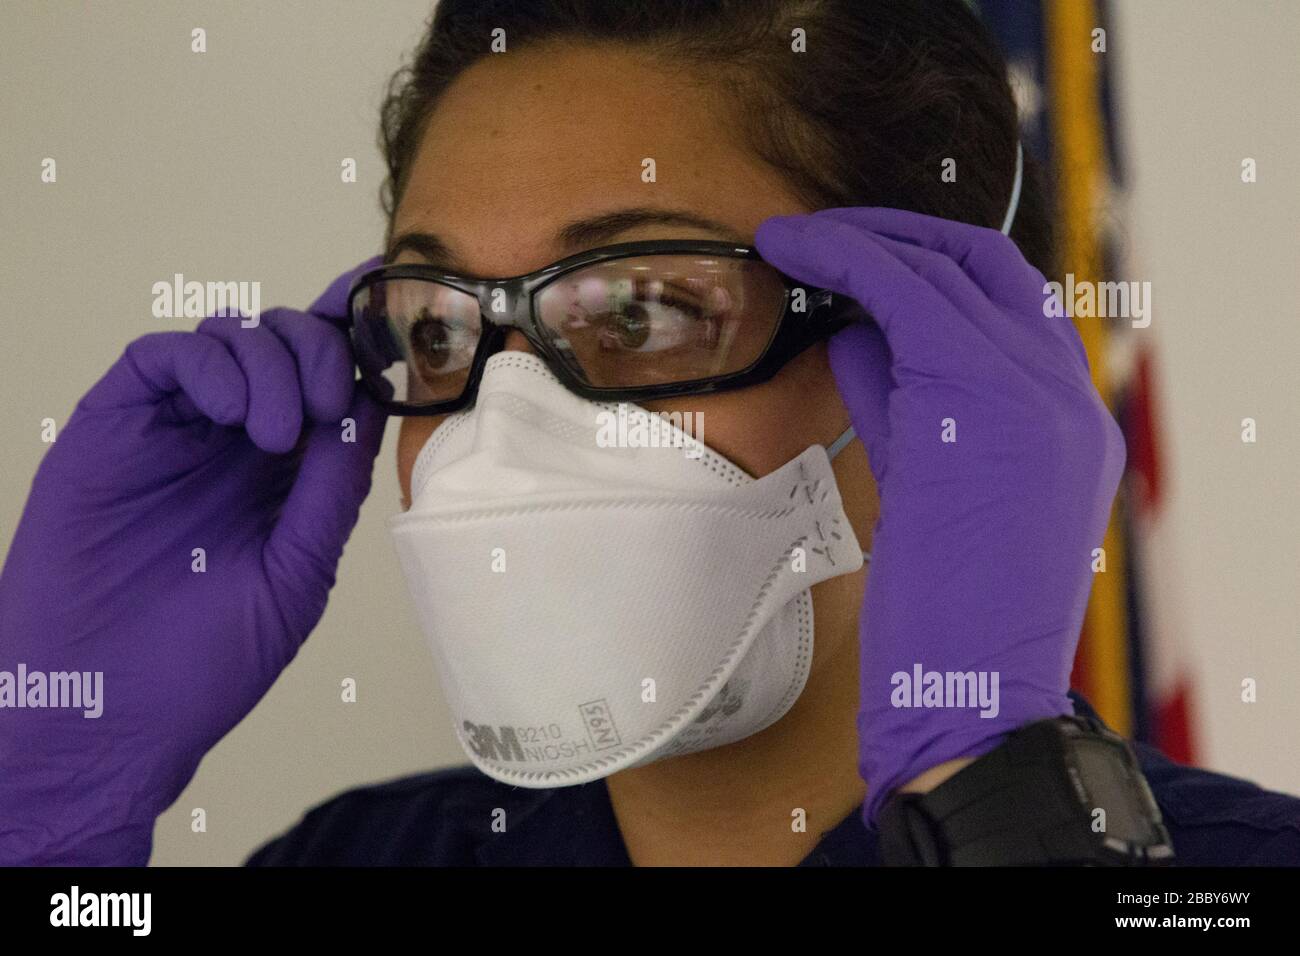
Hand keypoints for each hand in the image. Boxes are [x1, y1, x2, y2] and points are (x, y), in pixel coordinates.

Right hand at [0, 259, 384, 863]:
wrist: (106, 713)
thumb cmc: (204, 661)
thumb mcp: (297, 572)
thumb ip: (332, 489)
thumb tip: (369, 405)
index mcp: (284, 475)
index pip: (326, 382)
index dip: (355, 335)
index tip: (384, 297)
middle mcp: (232, 442)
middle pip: (284, 343)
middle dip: (319, 348)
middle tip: (327, 403)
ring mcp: (174, 431)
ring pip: (229, 338)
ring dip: (270, 362)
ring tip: (275, 433)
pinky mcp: (115, 427)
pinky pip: (161, 358)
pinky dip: (206, 364)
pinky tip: (229, 415)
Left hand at [755, 209, 1124, 823]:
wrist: (979, 699)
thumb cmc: (949, 618)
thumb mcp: (935, 489)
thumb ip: (905, 405)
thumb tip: (855, 331)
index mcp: (1067, 420)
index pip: (1007, 299)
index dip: (930, 262)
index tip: (862, 260)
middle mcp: (1065, 396)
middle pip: (982, 266)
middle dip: (894, 236)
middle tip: (819, 237)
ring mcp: (1036, 396)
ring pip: (943, 272)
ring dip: (861, 244)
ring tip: (794, 242)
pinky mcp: (983, 404)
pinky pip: (910, 299)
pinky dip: (851, 265)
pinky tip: (801, 257)